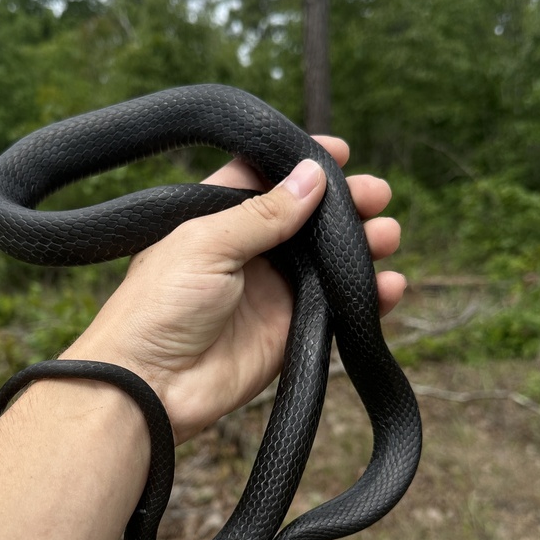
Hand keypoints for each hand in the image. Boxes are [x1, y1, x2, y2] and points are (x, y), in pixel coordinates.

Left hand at [65, 137, 404, 442]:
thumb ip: (262, 213)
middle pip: (306, 218)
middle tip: (376, 196)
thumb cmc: (158, 308)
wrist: (149, 385)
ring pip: (327, 261)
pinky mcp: (289, 333)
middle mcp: (246, 252)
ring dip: (360, 247)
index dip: (301, 164)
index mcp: (215, 218)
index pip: (264, 179)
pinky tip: (390, 286)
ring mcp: (270, 292)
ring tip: (386, 235)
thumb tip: (311, 176)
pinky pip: (336, 309)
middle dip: (344, 205)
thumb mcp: (206, 243)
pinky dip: (367, 297)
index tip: (340, 153)